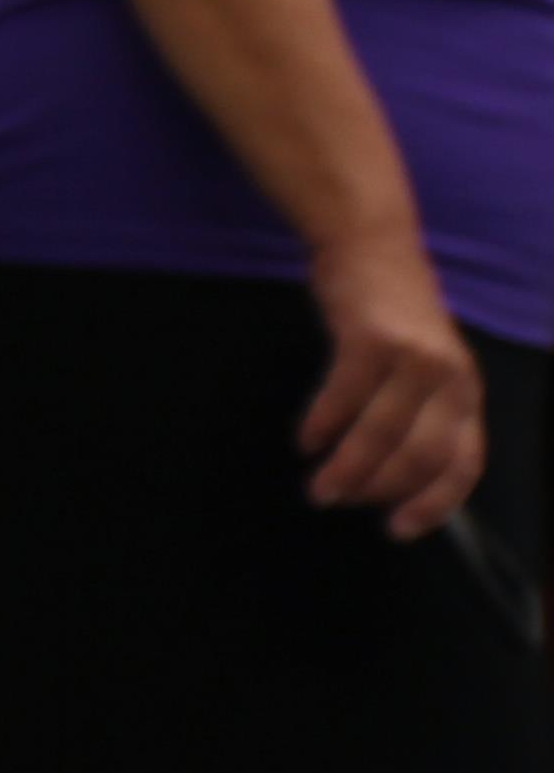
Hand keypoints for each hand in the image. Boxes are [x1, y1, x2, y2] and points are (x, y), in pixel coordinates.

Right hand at [303, 233, 486, 538]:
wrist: (372, 244)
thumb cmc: (394, 312)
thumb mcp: (427, 365)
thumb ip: (422, 412)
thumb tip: (391, 477)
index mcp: (467, 391)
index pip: (463, 463)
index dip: (434, 503)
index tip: (399, 528)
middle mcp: (450, 378)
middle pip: (419, 455)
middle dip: (377, 490)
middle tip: (339, 503)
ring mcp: (413, 357)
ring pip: (380, 433)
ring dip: (346, 468)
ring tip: (318, 488)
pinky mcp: (372, 339)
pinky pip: (344, 397)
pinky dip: (322, 425)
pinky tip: (306, 441)